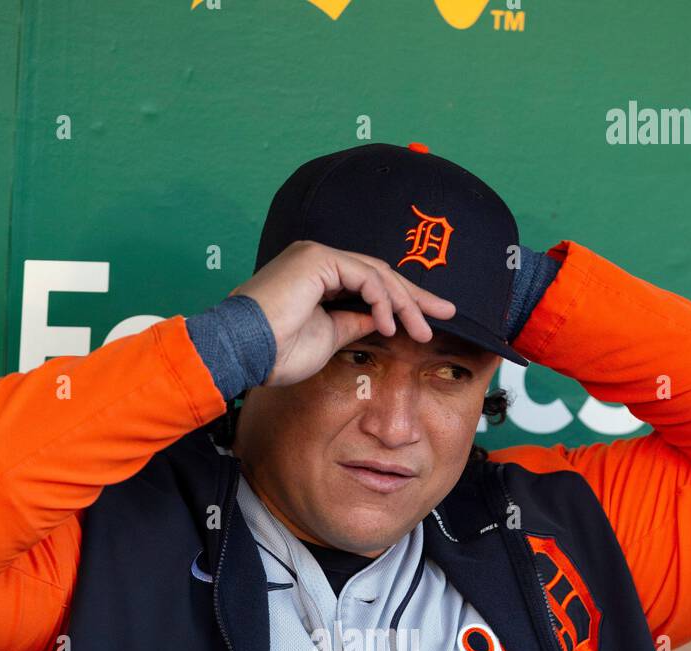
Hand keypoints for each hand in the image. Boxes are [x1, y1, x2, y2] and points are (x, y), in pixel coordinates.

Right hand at [227, 240, 456, 388]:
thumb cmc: (276, 352)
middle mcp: (320, 261)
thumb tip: (381, 320)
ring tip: (421, 330)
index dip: (402, 302)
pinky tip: (389, 325)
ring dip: (404, 303)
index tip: (427, 322)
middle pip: (380, 274)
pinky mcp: (319, 259)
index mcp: (319, 277)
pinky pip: (365, 277)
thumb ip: (355, 322)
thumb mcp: (329, 338)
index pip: (371, 284)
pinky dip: (382, 300)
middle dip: (416, 296)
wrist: (244, 352)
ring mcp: (319, 257)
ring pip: (377, 274)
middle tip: (446, 313)